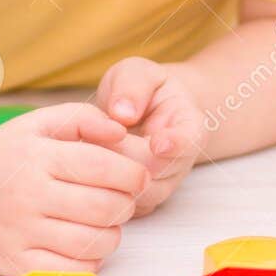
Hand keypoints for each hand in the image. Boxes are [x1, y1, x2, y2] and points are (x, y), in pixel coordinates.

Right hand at [0, 102, 148, 275]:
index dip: (134, 174)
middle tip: (120, 199)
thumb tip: (123, 133)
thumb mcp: (34, 124)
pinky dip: (88, 259)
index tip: (137, 177)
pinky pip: (73, 271)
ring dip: (111, 233)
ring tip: (100, 221)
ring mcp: (19, 233)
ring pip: (95, 242)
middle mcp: (27, 195)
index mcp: (35, 156)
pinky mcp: (14, 264)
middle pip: (106, 208)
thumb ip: (81, 119)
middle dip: (125, 204)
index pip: (104, 168)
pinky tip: (80, 243)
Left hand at [94, 56, 208, 216]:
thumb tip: (122, 113)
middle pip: (154, 171)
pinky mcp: (139, 203)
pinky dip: (99, 186)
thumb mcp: (137, 73)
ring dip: (106, 172)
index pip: (190, 141)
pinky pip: (118, 203)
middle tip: (93, 133)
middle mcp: (180, 163)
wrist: (141, 114)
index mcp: (189, 125)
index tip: (157, 142)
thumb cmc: (139, 90)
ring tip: (86, 145)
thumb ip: (132, 86)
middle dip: (121, 154)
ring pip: (134, 192)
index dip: (176, 144)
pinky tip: (85, 164)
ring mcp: (161, 187)